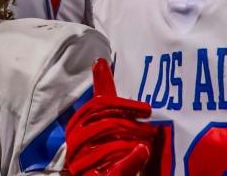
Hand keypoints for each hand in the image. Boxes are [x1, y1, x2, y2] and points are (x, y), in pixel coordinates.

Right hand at [65, 59, 162, 175]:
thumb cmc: (105, 146)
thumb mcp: (104, 118)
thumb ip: (103, 92)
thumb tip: (99, 61)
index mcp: (75, 125)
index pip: (99, 106)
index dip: (125, 106)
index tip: (147, 110)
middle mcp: (74, 144)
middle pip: (107, 124)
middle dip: (133, 126)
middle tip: (151, 130)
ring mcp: (81, 164)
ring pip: (113, 146)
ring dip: (135, 144)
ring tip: (147, 145)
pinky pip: (115, 168)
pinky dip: (132, 161)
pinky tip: (143, 154)